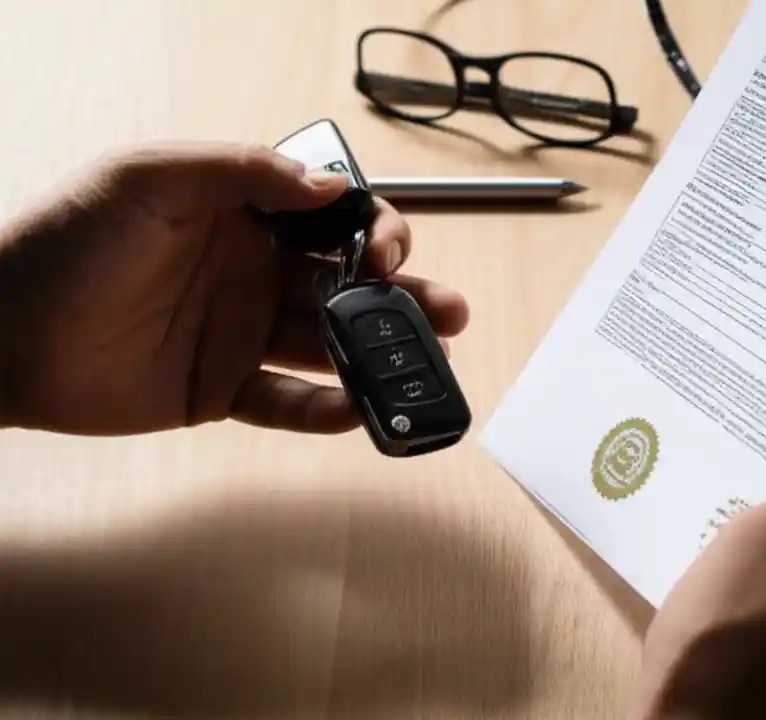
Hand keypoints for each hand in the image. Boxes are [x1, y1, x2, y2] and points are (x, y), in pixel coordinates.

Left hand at [0, 143, 467, 434]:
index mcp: (241, 215)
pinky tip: (357, 411)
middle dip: (405, 297)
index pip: (332, 219)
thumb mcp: (147, 177)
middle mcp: (251, 272)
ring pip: (330, 345)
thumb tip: (331, 188)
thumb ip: (242, 170)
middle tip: (449, 312)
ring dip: (381, 354)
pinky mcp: (220, 391)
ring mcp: (239, 334)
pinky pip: (287, 403)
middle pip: (348, 285)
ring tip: (426, 364)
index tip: (383, 255)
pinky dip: (326, 410)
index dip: (373, 233)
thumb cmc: (59, 243)